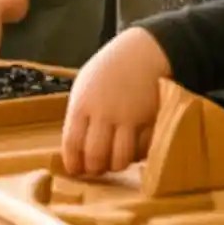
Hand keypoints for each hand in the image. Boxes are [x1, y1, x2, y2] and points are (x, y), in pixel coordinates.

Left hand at [61, 28, 171, 176]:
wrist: (141, 54)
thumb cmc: (108, 71)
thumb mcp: (84, 87)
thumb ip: (79, 115)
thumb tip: (75, 147)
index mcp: (82, 105)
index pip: (72, 143)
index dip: (73, 163)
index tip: (76, 170)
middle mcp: (104, 113)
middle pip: (96, 155)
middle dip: (94, 169)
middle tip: (96, 170)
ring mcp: (128, 118)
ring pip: (120, 158)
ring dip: (116, 166)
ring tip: (114, 163)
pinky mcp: (150, 121)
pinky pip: (142, 149)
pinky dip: (137, 156)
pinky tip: (133, 151)